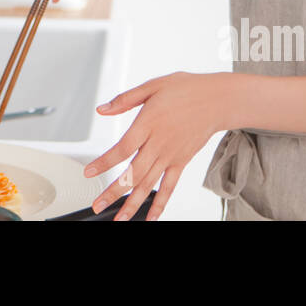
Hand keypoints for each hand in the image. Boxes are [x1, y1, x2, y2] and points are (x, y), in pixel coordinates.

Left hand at [82, 72, 226, 220]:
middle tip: (98, 205)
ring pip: (149, 185)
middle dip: (113, 192)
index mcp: (148, 124)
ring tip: (118, 219)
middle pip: (133, 174)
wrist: (217, 100)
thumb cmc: (186, 90)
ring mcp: (171, 156)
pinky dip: (160, 204)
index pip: (122, 149)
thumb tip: (102, 110)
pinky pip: (169, 187)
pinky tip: (150, 217)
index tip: (88, 173)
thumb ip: (125, 100)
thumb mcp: (152, 86)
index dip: (104, 162)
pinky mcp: (181, 162)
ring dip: (132, 204)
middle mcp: (159, 144)